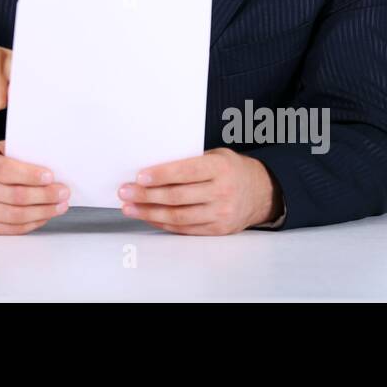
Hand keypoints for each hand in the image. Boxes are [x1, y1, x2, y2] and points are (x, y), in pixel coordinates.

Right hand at [0, 140, 68, 233]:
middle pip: (16, 196)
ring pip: (17, 215)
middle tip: (63, 192)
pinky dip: (33, 223)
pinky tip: (44, 215)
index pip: (6, 170)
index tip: (50, 176)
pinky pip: (12, 228)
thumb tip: (47, 159)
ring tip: (60, 205)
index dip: (30, 174)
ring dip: (43, 211)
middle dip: (44, 195)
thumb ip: (16, 152)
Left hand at [118, 148, 281, 234]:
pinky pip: (185, 229)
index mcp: (220, 168)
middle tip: (125, 192)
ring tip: (129, 207)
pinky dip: (163, 223)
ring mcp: (220, 214)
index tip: (139, 176)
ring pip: (178, 216)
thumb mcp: (216, 156)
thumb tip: (151, 167)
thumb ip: (190, 160)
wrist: (261, 192)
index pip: (186, 172)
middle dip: (147, 195)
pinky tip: (147, 216)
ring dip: (149, 212)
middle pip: (177, 197)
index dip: (161, 175)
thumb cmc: (230, 169)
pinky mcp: (217, 230)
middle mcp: (222, 192)